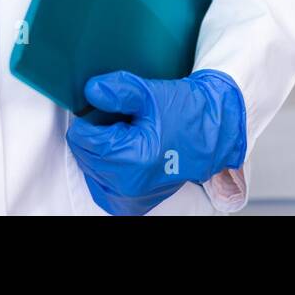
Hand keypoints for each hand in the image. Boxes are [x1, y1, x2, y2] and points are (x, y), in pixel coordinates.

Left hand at [66, 70, 246, 215]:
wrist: (210, 134)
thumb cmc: (184, 111)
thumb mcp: (150, 92)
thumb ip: (118, 90)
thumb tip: (91, 90)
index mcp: (135, 157)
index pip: (84, 140)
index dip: (90, 119)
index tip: (107, 109)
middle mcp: (130, 184)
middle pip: (85, 155)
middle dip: (96, 135)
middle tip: (121, 121)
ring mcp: (131, 198)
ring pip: (91, 170)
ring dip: (101, 151)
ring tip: (127, 136)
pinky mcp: (132, 204)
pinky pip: (101, 185)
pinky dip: (106, 169)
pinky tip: (125, 154)